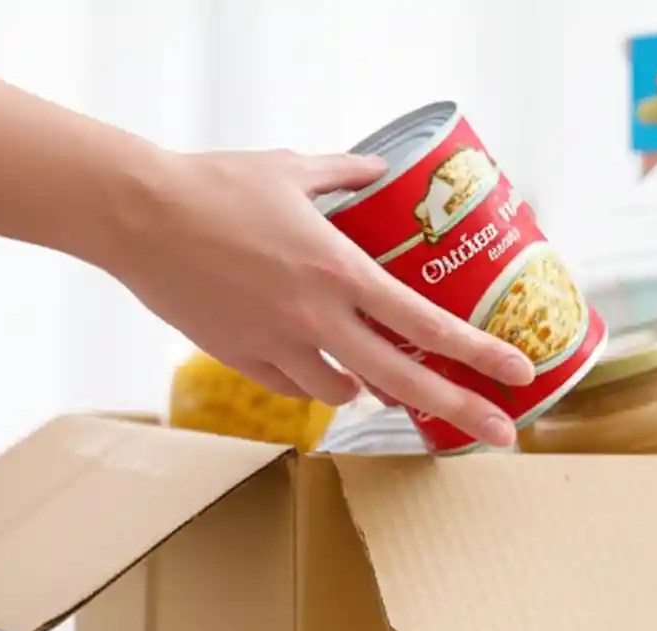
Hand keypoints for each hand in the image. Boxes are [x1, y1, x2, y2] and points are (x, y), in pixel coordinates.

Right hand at [100, 148, 535, 445]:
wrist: (138, 215)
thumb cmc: (216, 184)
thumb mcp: (292, 169)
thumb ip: (345, 174)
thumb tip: (376, 170)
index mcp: (339, 271)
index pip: (425, 323)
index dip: (478, 350)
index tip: (518, 371)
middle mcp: (316, 318)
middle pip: (403, 380)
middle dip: (460, 409)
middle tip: (501, 434)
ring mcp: (276, 345)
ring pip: (342, 392)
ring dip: (368, 387)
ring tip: (380, 378)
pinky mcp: (239, 358)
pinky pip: (292, 387)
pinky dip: (311, 380)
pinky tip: (315, 366)